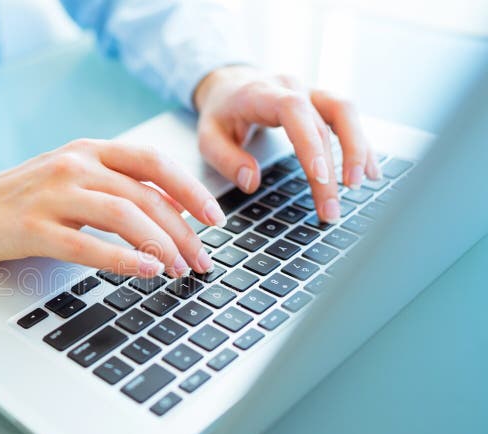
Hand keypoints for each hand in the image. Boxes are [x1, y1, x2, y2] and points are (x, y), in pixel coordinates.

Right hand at [0, 139, 227, 276]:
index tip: (214, 218)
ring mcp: (54, 194)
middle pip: (145, 195)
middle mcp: (75, 164)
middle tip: (201, 260)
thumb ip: (118, 187)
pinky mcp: (35, 228)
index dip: (190, 190)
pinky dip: (123, 259)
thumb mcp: (75, 178)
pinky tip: (146, 271)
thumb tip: (175, 212)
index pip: (153, 162)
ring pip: (123, 216)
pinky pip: (88, 244)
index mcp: (90, 150)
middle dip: (182, 231)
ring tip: (178, 270)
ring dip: (160, 245)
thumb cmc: (26, 198)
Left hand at [193, 66, 381, 221]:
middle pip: (322, 123)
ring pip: (345, 112)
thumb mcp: (207, 136)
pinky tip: (369, 171)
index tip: (321, 177)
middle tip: (331, 208)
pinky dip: (360, 145)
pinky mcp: (321, 101)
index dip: (310, 144)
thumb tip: (251, 182)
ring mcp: (310, 91)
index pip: (294, 112)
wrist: (229, 83)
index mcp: (261, 93)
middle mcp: (292, 87)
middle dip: (331, 169)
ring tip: (359, 186)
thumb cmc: (220, 112)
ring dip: (357, 150)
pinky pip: (347, 118)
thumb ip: (226, 159)